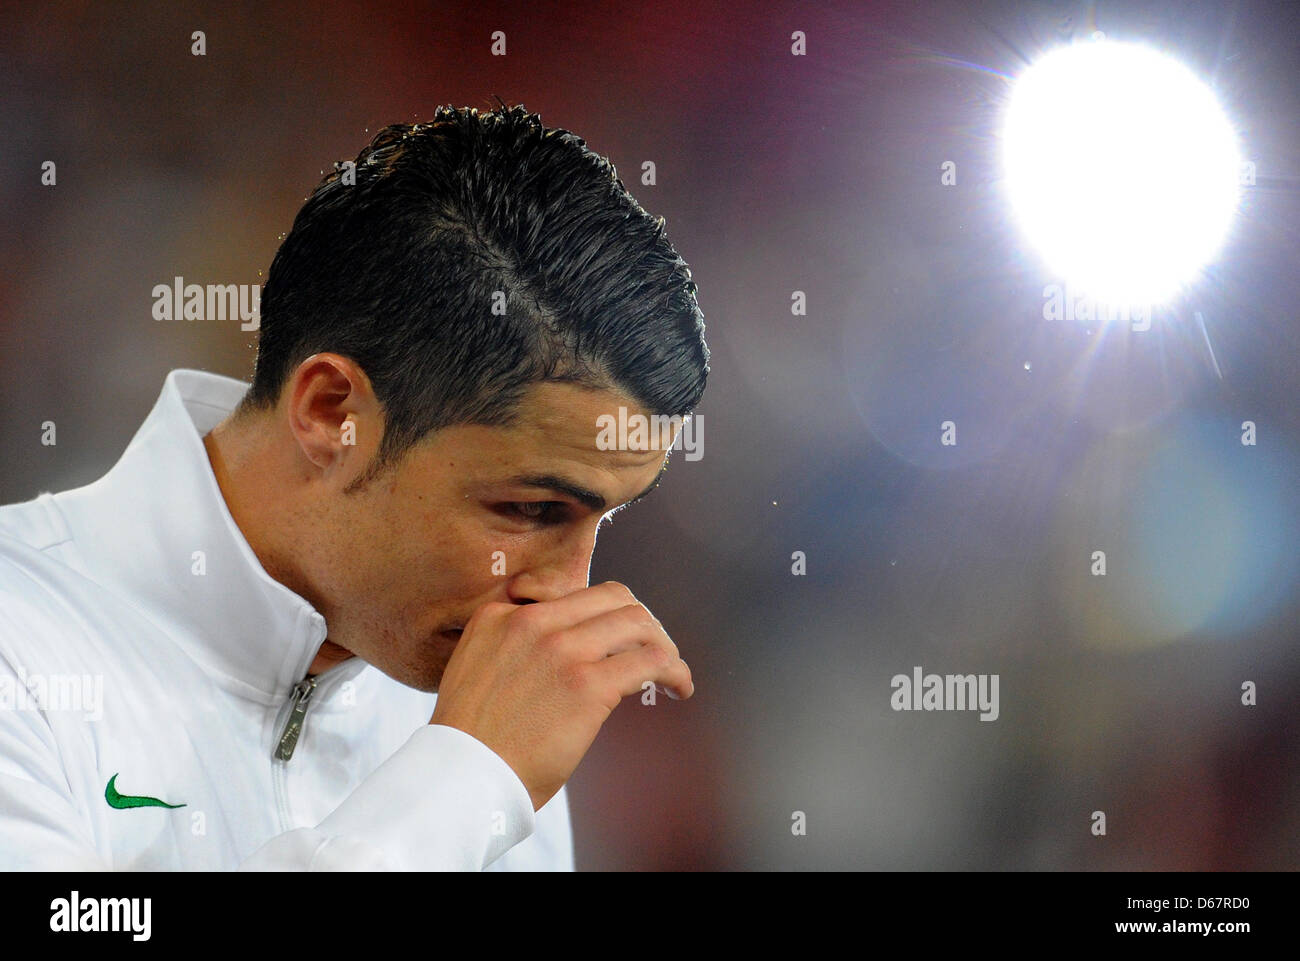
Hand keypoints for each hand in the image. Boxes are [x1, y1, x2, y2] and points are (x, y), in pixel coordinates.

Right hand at [429, 581, 693, 810]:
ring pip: (637, 620)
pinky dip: (674, 670)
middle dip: (641, 621)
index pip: (571, 594)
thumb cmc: (471, 741)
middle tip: (652, 649)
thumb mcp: (477, 669)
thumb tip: (564, 654)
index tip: (616, 638)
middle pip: (612, 596)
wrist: (460, 778)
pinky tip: (679, 688)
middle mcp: (531, 621)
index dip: (603, 615)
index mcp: (501, 615)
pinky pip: (651, 659)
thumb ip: (513, 648)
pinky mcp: (586, 684)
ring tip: (670, 669)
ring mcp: (560, 649)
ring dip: (663, 643)